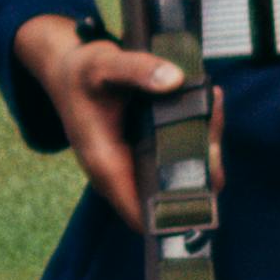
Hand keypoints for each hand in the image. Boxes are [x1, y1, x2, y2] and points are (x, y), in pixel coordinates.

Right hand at [11, 12, 213, 240]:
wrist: (68, 72)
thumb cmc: (81, 74)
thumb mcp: (104, 64)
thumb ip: (137, 70)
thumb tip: (175, 80)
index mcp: (106, 165)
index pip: (143, 215)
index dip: (176, 210)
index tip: (206, 176)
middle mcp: (121, 175)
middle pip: (171, 196)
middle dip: (202, 167)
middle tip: (212, 124)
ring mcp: (134, 168)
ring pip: (180, 178)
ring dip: (205, 150)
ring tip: (211, 109)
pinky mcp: (145, 156)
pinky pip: (179, 160)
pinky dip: (198, 139)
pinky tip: (206, 108)